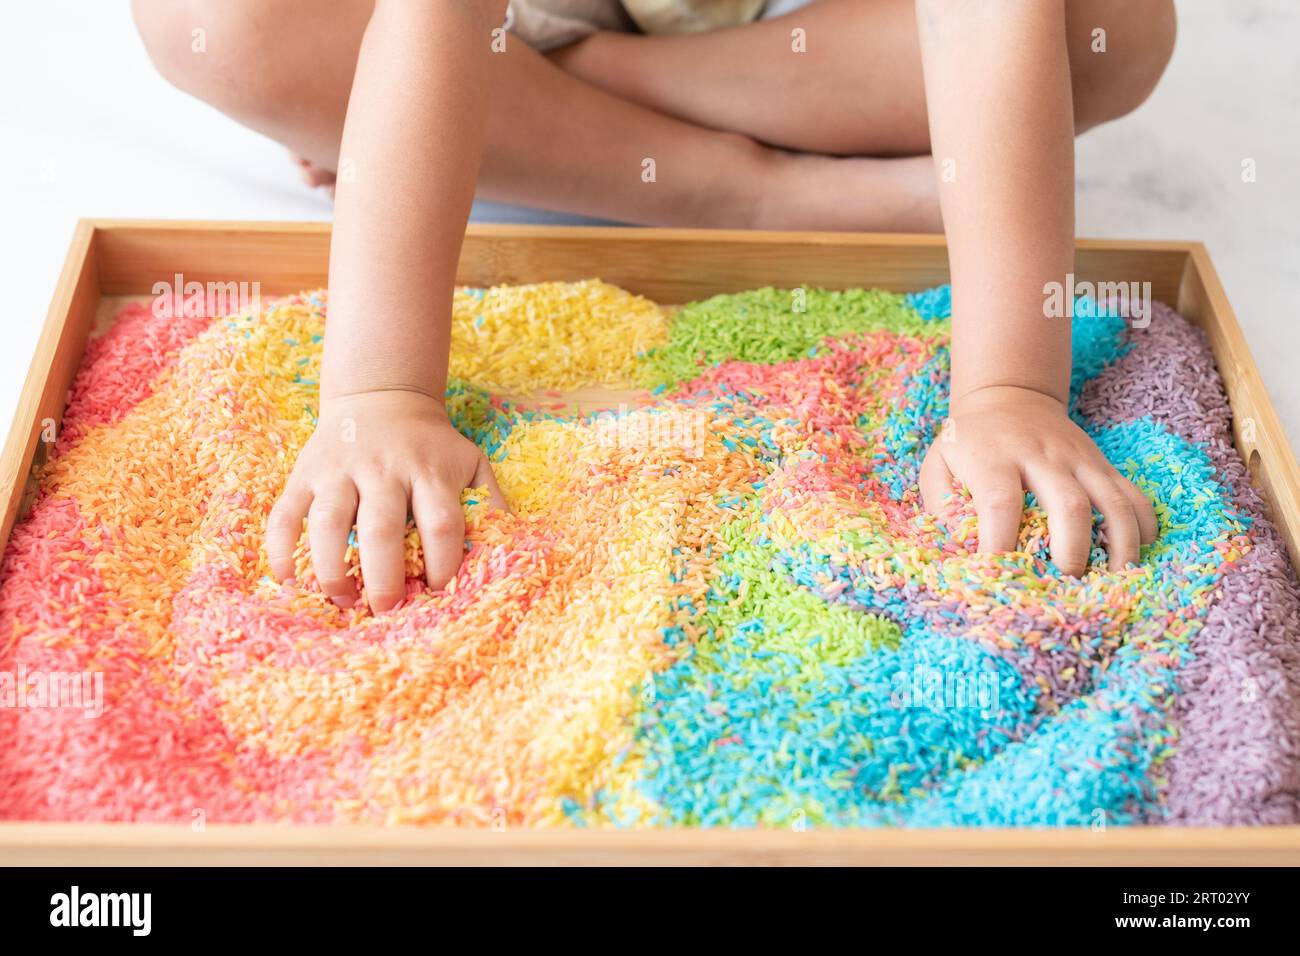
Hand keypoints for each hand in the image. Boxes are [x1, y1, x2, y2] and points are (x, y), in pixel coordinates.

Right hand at [266, 389, 506, 610]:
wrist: (382, 398)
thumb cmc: (432, 447)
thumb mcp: (471, 463)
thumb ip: (491, 504)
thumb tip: (512, 550)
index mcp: (429, 471)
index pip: (441, 523)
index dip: (443, 564)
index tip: (438, 591)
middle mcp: (383, 469)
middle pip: (381, 528)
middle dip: (384, 577)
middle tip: (387, 609)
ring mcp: (339, 471)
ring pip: (327, 523)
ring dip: (331, 569)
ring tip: (343, 600)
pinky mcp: (304, 474)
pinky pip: (284, 514)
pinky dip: (282, 549)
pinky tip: (290, 580)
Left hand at [919, 385, 1156, 574]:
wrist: (1008, 397)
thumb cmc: (968, 443)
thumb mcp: (938, 466)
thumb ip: (941, 507)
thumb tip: (963, 551)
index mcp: (994, 458)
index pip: (1000, 503)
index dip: (1001, 543)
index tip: (1000, 578)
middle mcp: (1042, 456)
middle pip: (1068, 504)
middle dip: (1070, 551)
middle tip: (1064, 585)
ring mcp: (1078, 458)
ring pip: (1112, 500)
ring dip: (1119, 543)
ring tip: (1113, 579)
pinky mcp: (1102, 462)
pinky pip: (1133, 493)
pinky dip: (1142, 523)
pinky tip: (1139, 551)